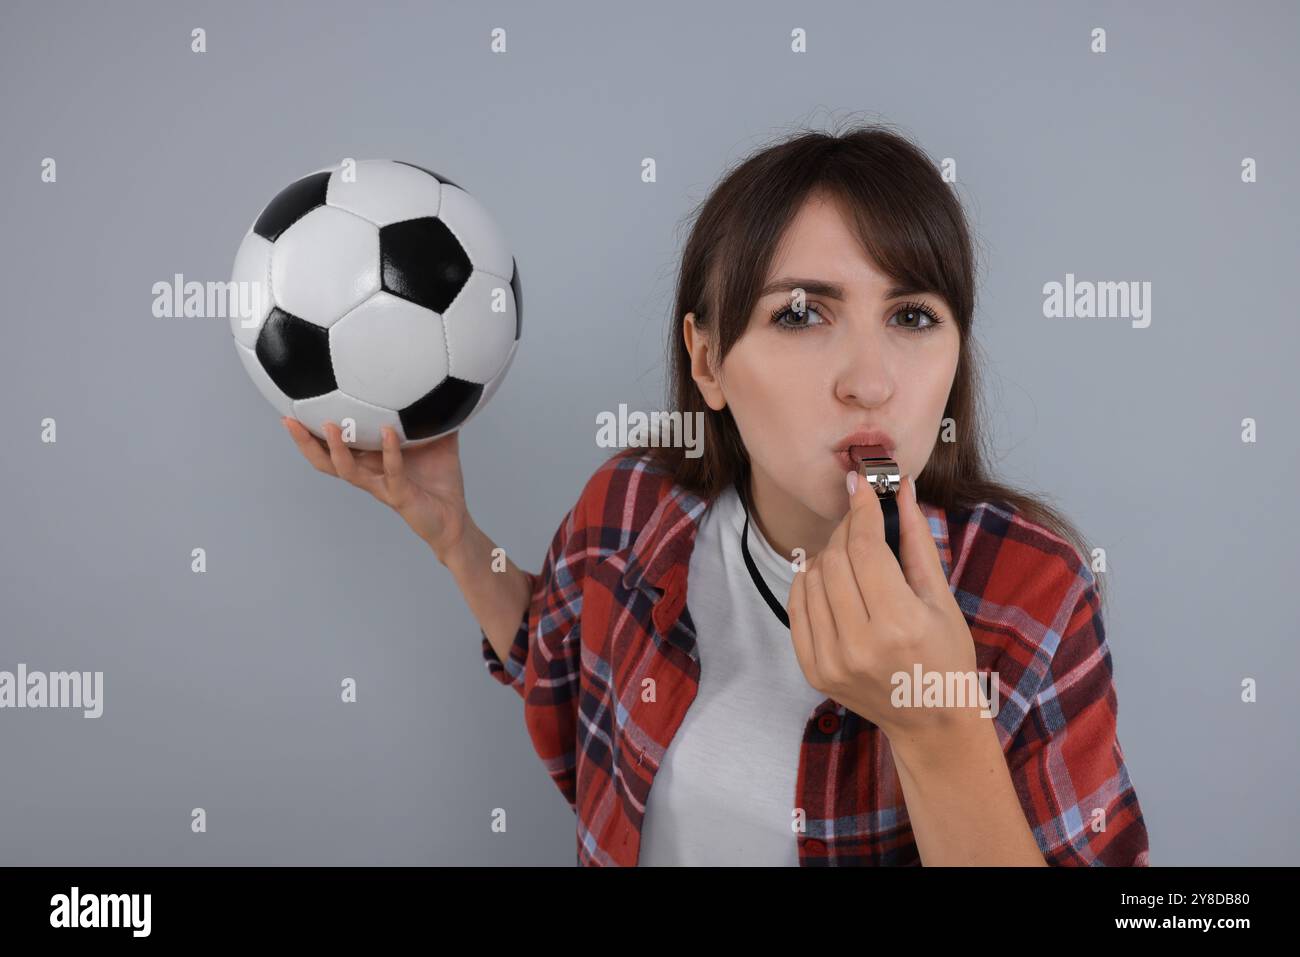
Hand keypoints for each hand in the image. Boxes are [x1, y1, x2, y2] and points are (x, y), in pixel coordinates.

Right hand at [282, 417, 469, 561]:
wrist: (455, 520)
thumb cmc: (441, 481)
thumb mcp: (438, 441)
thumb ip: (435, 414)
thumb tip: (438, 383)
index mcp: (369, 462)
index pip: (332, 446)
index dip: (310, 431)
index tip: (293, 406)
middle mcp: (368, 475)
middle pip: (324, 460)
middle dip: (303, 442)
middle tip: (288, 419)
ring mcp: (381, 486)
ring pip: (346, 470)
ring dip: (335, 448)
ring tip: (328, 425)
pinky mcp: (399, 495)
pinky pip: (391, 471)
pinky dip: (390, 451)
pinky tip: (389, 431)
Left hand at [787, 470, 983, 745]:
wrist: (931, 721)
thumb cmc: (946, 656)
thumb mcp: (941, 598)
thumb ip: (915, 540)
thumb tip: (899, 489)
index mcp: (899, 625)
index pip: (864, 548)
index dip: (861, 510)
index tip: (862, 486)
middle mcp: (859, 645)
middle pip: (834, 560)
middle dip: (846, 531)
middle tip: (861, 523)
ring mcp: (831, 661)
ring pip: (812, 579)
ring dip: (829, 556)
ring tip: (851, 557)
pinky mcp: (813, 670)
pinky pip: (798, 607)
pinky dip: (810, 584)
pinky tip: (831, 580)